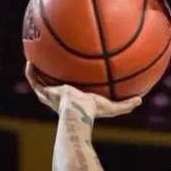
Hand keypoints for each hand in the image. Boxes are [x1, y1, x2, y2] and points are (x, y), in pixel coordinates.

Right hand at [24, 66, 142, 119]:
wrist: (77, 110)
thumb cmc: (93, 111)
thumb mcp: (112, 107)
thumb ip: (126, 104)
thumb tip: (141, 100)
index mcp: (73, 101)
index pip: (69, 93)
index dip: (68, 87)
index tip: (70, 78)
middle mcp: (59, 98)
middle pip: (52, 86)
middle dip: (51, 78)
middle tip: (52, 65)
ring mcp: (49, 94)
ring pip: (40, 82)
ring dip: (38, 72)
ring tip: (36, 58)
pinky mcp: (43, 91)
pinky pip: (33, 79)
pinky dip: (31, 71)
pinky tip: (30, 59)